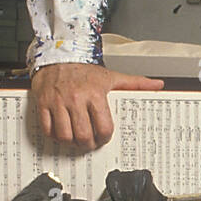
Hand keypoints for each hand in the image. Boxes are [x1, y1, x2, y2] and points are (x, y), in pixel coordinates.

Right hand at [31, 63, 164, 150]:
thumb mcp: (111, 76)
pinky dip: (54, 136)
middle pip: (84, 136)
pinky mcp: (43, 104)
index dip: (105, 138)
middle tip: (89, 143)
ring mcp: (58, 103)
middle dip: (88, 144)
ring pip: (64, 136)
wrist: (57, 56)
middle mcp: (76, 99)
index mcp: (95, 94)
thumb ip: (135, 83)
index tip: (103, 138)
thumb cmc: (84, 70)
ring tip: (76, 139)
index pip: (104, 127)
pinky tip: (61, 133)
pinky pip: (47, 129)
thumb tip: (158, 85)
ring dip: (71, 143)